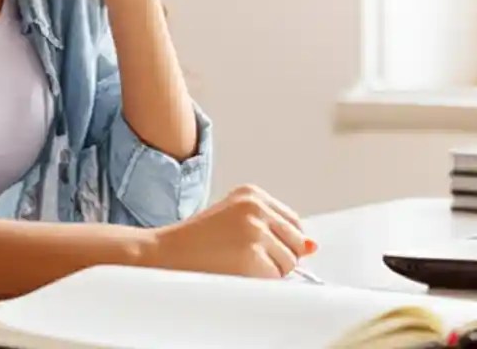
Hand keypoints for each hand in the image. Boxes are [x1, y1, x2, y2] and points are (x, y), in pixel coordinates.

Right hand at [147, 185, 317, 278]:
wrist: (164, 253)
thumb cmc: (196, 241)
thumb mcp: (235, 221)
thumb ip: (272, 229)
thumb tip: (312, 246)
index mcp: (252, 194)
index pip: (293, 221)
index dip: (283, 242)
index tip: (265, 249)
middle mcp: (257, 207)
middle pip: (296, 241)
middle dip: (278, 257)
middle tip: (244, 259)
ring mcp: (256, 230)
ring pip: (288, 262)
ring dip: (269, 271)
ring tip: (237, 264)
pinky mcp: (253, 255)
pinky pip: (275, 277)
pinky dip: (260, 282)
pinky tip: (235, 272)